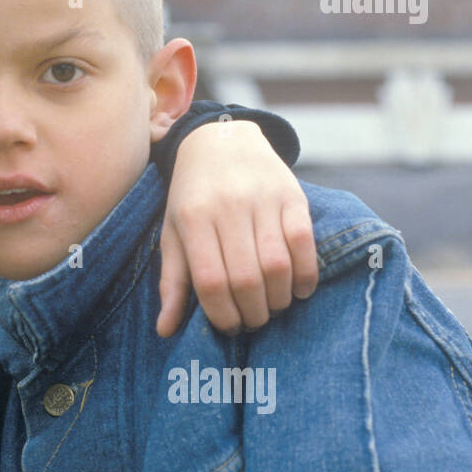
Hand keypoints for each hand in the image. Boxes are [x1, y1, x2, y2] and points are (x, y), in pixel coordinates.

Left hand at [156, 120, 317, 336]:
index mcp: (192, 218)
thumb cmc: (192, 196)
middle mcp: (227, 207)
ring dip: (279, 298)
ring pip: (277, 264)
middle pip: (246, 278)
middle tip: (254, 321)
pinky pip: (304, 242)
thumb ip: (172, 282)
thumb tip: (165, 331)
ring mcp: (261, 199)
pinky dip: (306, 274)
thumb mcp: (174, 232)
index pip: (210, 281)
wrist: (221, 140)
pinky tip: (299, 290)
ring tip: (273, 307)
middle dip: (253, 312)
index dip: (222, 314)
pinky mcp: (292, 195)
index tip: (229, 327)